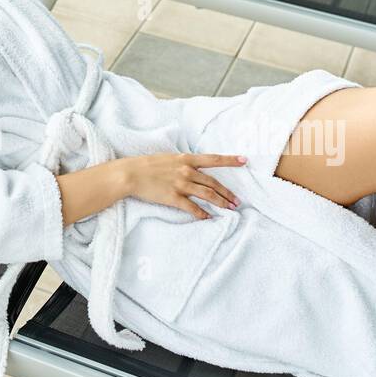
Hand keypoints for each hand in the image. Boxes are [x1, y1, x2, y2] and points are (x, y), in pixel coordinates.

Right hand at [124, 152, 245, 219]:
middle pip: (213, 183)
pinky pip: (192, 208)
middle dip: (228, 193)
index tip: (244, 160)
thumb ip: (183, 163)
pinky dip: (202, 214)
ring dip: (221, 203)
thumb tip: (194, 168)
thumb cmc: (147, 165)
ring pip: (207, 195)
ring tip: (230, 209)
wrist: (131, 173)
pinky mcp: (173, 197)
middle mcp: (186, 171)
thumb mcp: (168, 158)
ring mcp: (181, 185)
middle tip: (237, 201)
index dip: (230, 160)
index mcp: (186, 160)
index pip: (213, 159)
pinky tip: (208, 218)